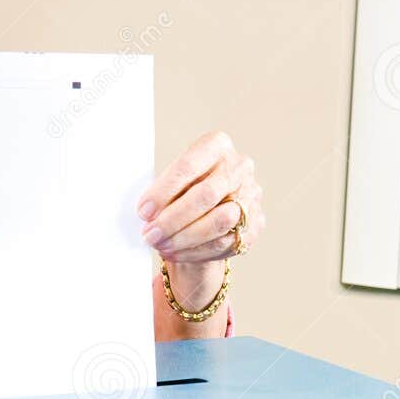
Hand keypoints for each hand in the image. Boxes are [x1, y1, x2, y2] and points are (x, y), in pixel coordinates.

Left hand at [137, 130, 263, 267]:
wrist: (206, 213)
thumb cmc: (184, 193)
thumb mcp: (172, 183)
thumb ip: (163, 193)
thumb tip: (148, 215)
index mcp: (217, 145)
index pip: (189, 165)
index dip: (164, 191)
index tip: (144, 212)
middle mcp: (239, 166)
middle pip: (207, 194)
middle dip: (173, 219)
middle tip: (150, 234)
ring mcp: (251, 195)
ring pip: (220, 221)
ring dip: (185, 238)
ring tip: (161, 245)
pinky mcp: (255, 224)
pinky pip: (225, 243)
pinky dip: (196, 252)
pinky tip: (176, 253)